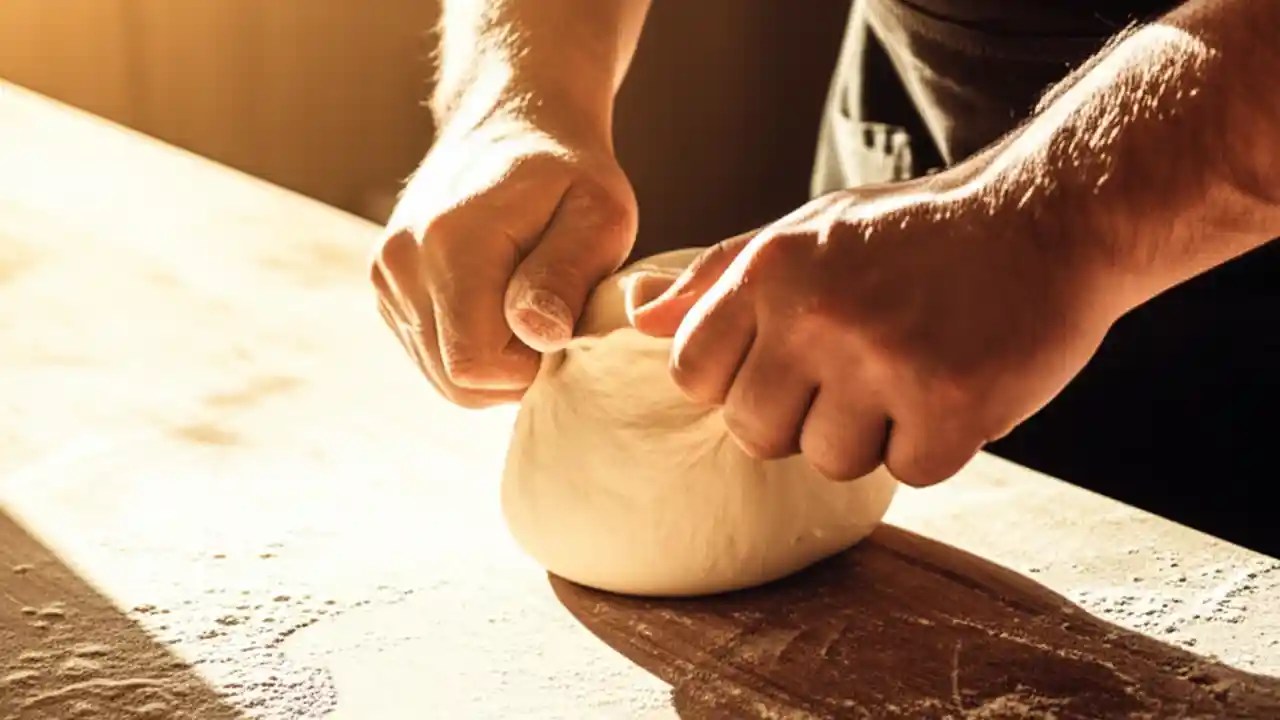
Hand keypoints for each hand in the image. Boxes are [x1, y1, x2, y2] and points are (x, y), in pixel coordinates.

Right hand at [370, 111, 636, 407]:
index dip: (529, 367)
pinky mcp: (385, 288)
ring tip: (528, 308)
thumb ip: (567, 274)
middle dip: (513, 370)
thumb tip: (539, 335)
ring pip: (441, 375)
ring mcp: (386, 277)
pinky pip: (430, 355)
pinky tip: (500, 307)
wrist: (509, 124)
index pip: (476, 364)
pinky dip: (470, 348)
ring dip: (494, 362)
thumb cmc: (568, 173)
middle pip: (455, 380)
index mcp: (451, 244)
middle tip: (553, 320)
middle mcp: (402, 263)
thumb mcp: (598, 214)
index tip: (565, 327)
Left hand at [631, 175, 1118, 485]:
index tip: (786, 367)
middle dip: (802, 418)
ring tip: (913, 371)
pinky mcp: (951, 401)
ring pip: (829, 461)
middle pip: (754, 434)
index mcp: (770, 269)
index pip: (693, 374)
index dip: (735, 385)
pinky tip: (958, 387)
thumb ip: (719, 277)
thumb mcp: (808, 232)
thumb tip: (637, 316)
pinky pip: (910, 472)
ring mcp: (882, 359)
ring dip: (872, 435)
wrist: (1048, 215)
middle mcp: (814, 313)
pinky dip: (936, 445)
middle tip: (860, 371)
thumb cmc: (917, 234)